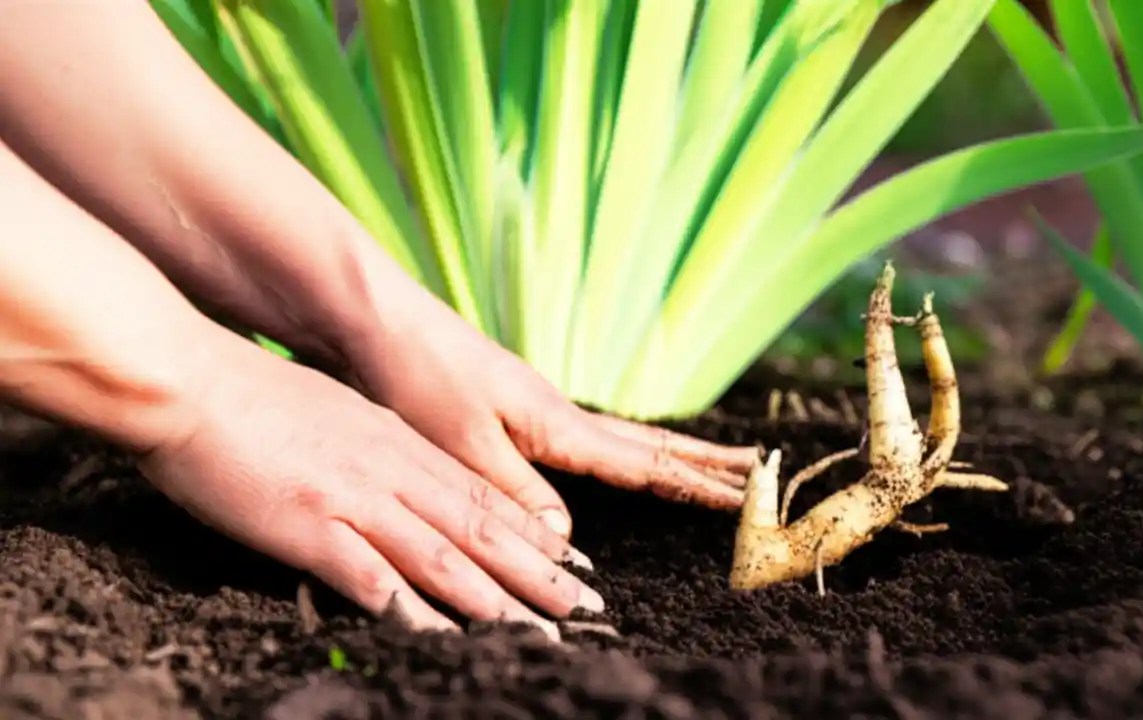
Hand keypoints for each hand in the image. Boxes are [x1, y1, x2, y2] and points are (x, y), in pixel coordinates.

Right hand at [138, 329, 603, 638]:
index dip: (532, 533)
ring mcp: (357, 499)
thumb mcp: (339, 417)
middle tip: (587, 606)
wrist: (193, 380)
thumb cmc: (254, 401)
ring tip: (542, 636)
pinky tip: (449, 641)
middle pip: (481, 529)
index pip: (481, 496)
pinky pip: (375, 580)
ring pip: (446, 557)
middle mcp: (393, 472)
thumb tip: (399, 482)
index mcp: (400, 446)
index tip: (573, 560)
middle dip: (539, 573)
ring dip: (499, 602)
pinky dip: (416, 614)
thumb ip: (376, 451)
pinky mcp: (313, 526)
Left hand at [340, 285, 758, 540]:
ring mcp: (536, 406)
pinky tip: (616, 457)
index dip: (695, 485)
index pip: (642, 463)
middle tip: (757, 473)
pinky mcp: (510, 406)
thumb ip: (515, 495)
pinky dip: (621, 451)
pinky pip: (585, 438)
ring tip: (710, 465)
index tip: (748, 497)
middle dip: (703, 463)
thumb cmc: (415, 376)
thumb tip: (567, 540)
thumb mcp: (462, 446)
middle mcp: (556, 412)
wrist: (375, 318)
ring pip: (620, 438)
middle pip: (647, 443)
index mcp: (554, 423)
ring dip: (670, 454)